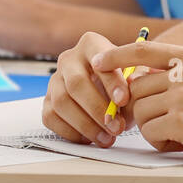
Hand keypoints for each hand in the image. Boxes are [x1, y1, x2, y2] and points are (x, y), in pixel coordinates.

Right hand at [43, 31, 140, 146]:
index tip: (123, 100)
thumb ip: (136, 81)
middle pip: (76, 83)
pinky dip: (71, 132)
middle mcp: (69, 59)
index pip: (99, 58)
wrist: (108, 88)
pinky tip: (90, 138)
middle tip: (117, 126)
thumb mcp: (134, 74)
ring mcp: (54, 80)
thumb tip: (132, 94)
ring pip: (62, 103)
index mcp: (91, 44)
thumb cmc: (122, 81)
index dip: (111, 81)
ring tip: (107, 137)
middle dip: (98, 109)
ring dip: (86, 125)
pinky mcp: (46, 101)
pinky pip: (51, 118)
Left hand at [91, 40, 182, 165]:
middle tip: (160, 124)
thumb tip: (140, 80)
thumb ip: (179, 73)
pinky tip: (182, 143)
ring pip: (139, 111)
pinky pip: (150, 132)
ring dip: (151, 128)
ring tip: (177, 135)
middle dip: (139, 110)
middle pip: (136, 88)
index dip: (115, 54)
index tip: (97, 61)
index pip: (142, 49)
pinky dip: (161, 143)